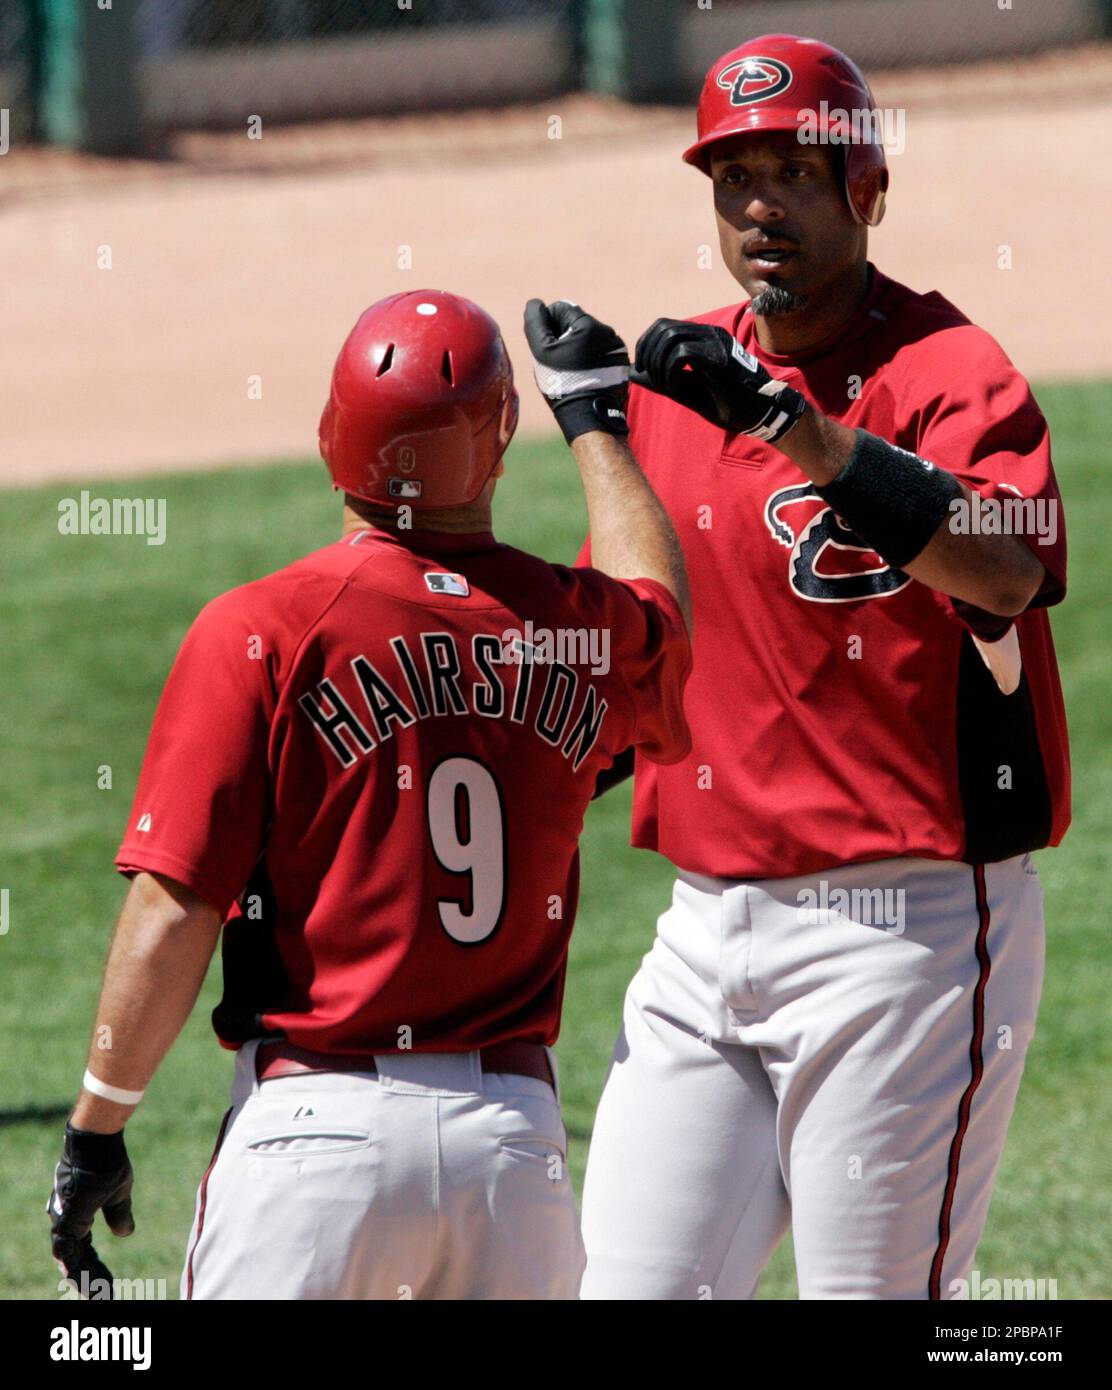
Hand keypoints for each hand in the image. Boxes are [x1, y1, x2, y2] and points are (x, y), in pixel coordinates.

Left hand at [47, 1124, 133, 1298]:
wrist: (98, 1142)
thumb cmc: (109, 1161)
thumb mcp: (119, 1192)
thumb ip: (119, 1214)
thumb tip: (124, 1234)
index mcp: (79, 1215)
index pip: (84, 1249)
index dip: (93, 1268)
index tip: (105, 1286)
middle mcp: (67, 1220)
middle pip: (77, 1257)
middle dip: (89, 1278)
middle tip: (102, 1297)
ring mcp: (65, 1219)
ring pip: (70, 1258)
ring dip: (83, 1277)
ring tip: (96, 1294)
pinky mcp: (67, 1217)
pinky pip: (67, 1250)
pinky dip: (74, 1266)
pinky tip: (79, 1280)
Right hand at [523, 299, 630, 444]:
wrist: (589, 415)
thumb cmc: (562, 382)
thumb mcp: (541, 352)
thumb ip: (535, 323)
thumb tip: (535, 303)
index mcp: (587, 324)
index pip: (559, 309)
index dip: (547, 327)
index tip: (548, 349)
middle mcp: (607, 331)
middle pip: (575, 323)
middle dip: (564, 338)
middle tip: (560, 363)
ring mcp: (617, 347)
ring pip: (589, 338)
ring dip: (578, 349)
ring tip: (574, 372)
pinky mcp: (622, 362)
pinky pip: (601, 352)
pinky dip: (591, 360)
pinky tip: (586, 376)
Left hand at [631, 318, 806, 442]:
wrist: (762, 413)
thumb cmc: (728, 403)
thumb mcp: (687, 391)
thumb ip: (662, 380)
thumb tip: (634, 372)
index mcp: (703, 337)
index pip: (664, 325)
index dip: (646, 344)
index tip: (644, 369)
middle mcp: (709, 333)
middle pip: (663, 327)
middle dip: (648, 353)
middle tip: (650, 378)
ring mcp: (716, 342)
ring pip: (670, 337)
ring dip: (659, 364)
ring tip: (667, 386)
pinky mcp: (720, 357)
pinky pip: (683, 354)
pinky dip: (671, 372)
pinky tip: (677, 388)